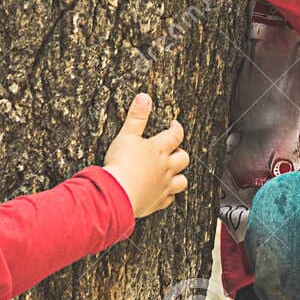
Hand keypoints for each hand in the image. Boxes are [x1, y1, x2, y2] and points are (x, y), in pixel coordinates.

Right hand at [101, 93, 188, 218]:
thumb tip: (144, 97)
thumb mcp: (126, 135)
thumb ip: (136, 116)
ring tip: (173, 172)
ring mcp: (163, 186)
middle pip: (183, 158)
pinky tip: (162, 192)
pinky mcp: (157, 202)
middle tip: (173, 149)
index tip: (174, 124)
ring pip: (182, 181)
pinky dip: (168, 195)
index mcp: (159, 150)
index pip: (176, 135)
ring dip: (179, 175)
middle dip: (180, 152)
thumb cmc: (121, 164)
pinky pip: (169, 200)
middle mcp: (165, 168)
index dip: (177, 128)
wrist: (116, 193)